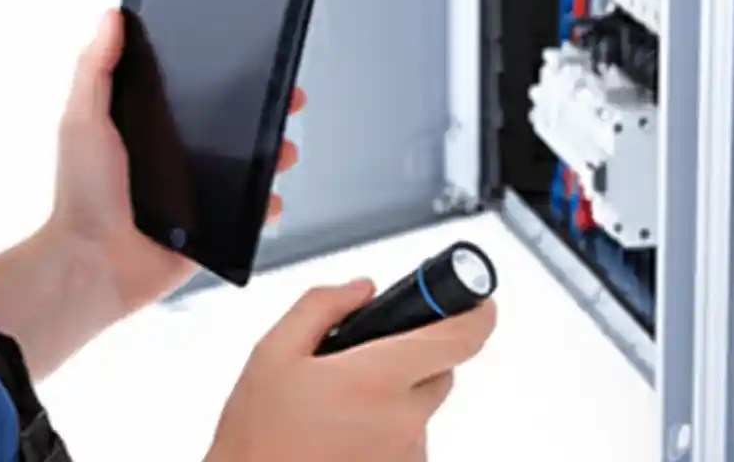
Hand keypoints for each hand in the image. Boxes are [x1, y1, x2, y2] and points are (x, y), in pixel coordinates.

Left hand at [48, 9, 304, 310]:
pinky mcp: (209, 226)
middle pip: (230, 121)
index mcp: (145, 124)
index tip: (248, 53)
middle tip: (286, 97)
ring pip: (248, 163)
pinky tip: (269, 196)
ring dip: (274, 151)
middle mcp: (173, 153)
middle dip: (265, 108)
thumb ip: (95, 68)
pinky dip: (266, 204)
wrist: (93, 264)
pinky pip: (249, 212)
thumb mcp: (82, 119)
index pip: (191, 85)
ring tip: (282, 147)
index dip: (221, 68)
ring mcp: (194, 189)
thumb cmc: (81, 195)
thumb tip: (111, 17)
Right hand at [206, 279, 496, 461]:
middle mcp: (403, 421)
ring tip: (339, 407)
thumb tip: (362, 288)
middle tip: (363, 359)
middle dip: (411, 355)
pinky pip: (409, 440)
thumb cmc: (257, 434)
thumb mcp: (273, 352)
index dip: (476, 311)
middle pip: (440, 370)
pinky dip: (387, 429)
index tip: (476, 300)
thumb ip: (321, 305)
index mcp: (376, 379)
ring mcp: (406, 456)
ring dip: (395, 397)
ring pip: (422, 407)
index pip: (460, 338)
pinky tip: (343, 433)